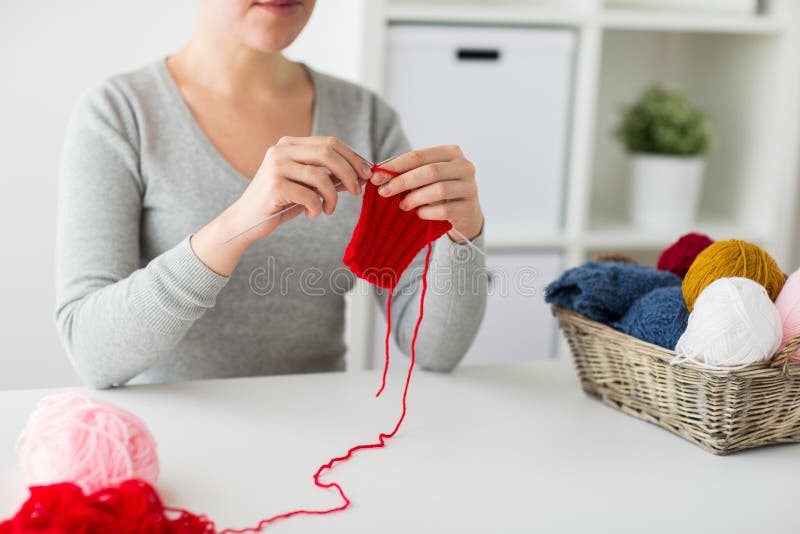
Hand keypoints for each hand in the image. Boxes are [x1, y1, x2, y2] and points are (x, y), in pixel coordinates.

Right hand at [191, 136, 372, 274]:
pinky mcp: (274, 186)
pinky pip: (310, 195)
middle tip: (358, 191)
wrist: (246, 220)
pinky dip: (317, 207)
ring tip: (330, 209)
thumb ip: (329, 176)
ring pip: (321, 176)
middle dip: (350, 172)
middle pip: (328, 153)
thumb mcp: (307, 186)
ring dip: (333, 197)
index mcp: (290, 144)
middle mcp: (281, 150)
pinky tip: (312, 214)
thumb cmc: (280, 202)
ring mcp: (276, 166)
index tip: (367, 173)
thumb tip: (360, 174)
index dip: (353, 157)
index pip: (330, 142)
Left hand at [371, 145, 483, 241]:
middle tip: (384, 192)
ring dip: (415, 198)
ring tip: (402, 205)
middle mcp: (464, 167)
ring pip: (439, 190)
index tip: (376, 177)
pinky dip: (427, 212)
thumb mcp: (424, 179)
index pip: (418, 155)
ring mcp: (469, 187)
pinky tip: (419, 214)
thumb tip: (377, 175)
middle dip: (403, 181)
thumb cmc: (439, 193)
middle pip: (430, 171)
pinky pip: (445, 210)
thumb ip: (406, 173)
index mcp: (451, 152)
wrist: (465, 215)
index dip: (395, 166)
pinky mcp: (469, 208)